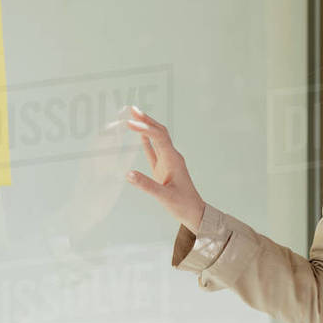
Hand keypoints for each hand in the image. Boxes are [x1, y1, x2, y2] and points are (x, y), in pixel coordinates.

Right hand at [116, 105, 204, 231]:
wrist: (194, 213)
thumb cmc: (182, 205)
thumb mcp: (164, 197)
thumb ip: (147, 185)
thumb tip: (128, 174)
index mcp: (173, 160)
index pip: (158, 138)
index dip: (144, 128)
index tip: (129, 122)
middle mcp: (172, 157)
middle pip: (160, 132)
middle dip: (147, 120)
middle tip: (132, 109)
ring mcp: (168, 162)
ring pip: (157, 139)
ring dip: (146, 127)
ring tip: (133, 116)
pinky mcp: (164, 169)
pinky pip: (154, 151)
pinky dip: (147, 141)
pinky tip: (140, 135)